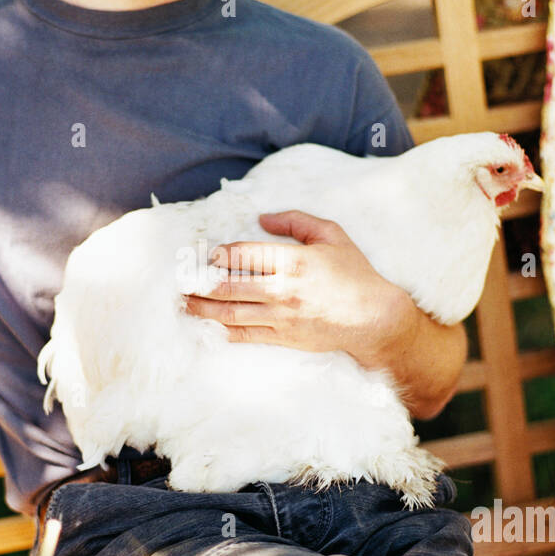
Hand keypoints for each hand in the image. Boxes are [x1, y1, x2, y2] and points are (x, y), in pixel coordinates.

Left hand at [181, 210, 413, 369]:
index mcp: (293, 261)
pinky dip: (221, 330)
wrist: (373, 318)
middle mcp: (283, 290)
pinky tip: (206, 325)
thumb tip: (263, 218)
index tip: (208, 254)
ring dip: (202, 307)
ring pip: (230, 312)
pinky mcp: (282, 337)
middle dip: (200, 282)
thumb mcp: (331, 235)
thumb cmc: (354, 274)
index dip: (220, 254)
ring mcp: (280, 317)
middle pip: (229, 285)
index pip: (243, 255)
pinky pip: (244, 334)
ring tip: (183, 303)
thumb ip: (296, 221)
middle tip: (181, 279)